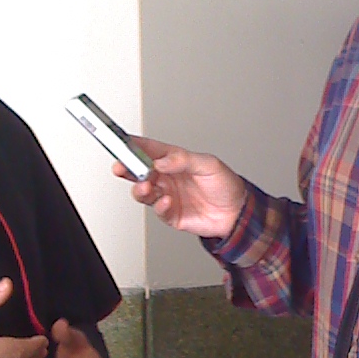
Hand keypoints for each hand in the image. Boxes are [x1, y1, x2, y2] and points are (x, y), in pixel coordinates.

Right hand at [113, 137, 247, 238]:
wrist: (237, 213)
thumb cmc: (225, 185)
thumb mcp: (208, 164)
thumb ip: (183, 160)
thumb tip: (162, 161)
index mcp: (174, 161)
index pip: (149, 150)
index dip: (134, 146)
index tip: (122, 143)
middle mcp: (167, 178)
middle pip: (139, 171)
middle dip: (127, 168)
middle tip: (122, 167)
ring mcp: (167, 196)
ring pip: (143, 192)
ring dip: (140, 189)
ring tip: (146, 185)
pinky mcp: (171, 214)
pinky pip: (158, 210)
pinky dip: (159, 206)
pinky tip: (166, 201)